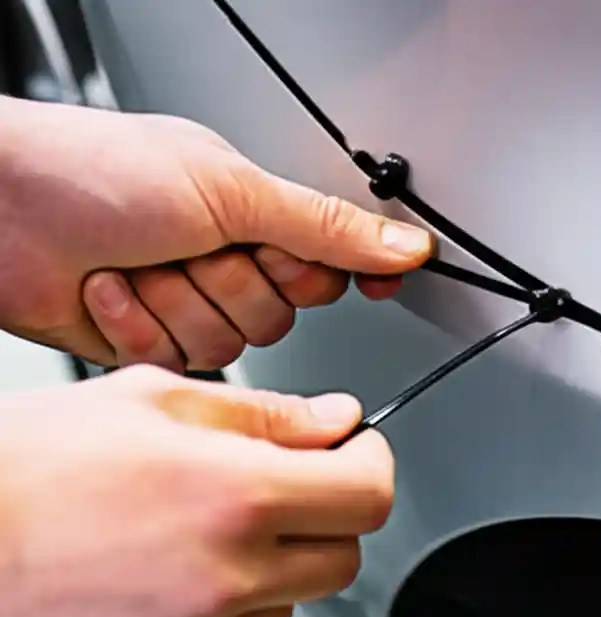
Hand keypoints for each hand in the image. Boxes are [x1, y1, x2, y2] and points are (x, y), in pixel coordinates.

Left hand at [0, 96, 433, 370]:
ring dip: (177, 302)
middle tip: (196, 246)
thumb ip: (326, 227)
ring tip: (140, 260)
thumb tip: (405, 244)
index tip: (370, 287)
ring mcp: (183, 303)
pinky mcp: (143, 341)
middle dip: (232, 284)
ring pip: (229, 346)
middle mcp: (224, 260)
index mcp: (254, 214)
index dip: (342, 277)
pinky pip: (175, 363)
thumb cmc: (94, 170)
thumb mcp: (230, 189)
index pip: (331, 265)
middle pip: (282, 316)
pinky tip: (109, 289)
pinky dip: (135, 326)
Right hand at [0, 366, 392, 616]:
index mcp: (236, 497)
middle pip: (340, 559)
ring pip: (279, 610)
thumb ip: (263, 414)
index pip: (368, 494)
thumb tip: (334, 421)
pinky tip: (146, 584)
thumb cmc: (20, 467)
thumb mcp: (148, 398)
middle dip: (323, 517)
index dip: (368, 463)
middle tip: (273, 490)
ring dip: (261, 572)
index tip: (351, 453)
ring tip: (182, 537)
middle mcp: (224, 580)